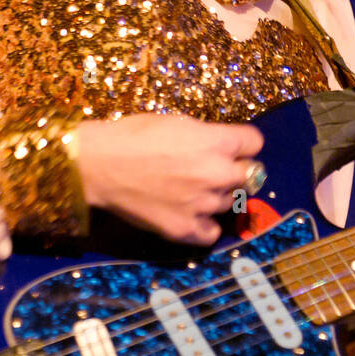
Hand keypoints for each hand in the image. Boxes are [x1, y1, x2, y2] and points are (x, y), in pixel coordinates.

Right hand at [74, 113, 261, 245]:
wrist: (99, 164)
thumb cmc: (134, 135)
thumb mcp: (179, 123)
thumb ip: (208, 137)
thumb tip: (221, 147)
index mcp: (218, 141)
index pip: (255, 143)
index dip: (242, 143)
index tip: (231, 146)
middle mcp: (218, 173)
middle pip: (250, 174)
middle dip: (235, 170)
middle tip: (213, 169)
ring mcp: (204, 204)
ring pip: (230, 202)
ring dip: (217, 196)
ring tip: (191, 190)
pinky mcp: (186, 229)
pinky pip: (212, 232)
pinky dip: (204, 224)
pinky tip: (191, 214)